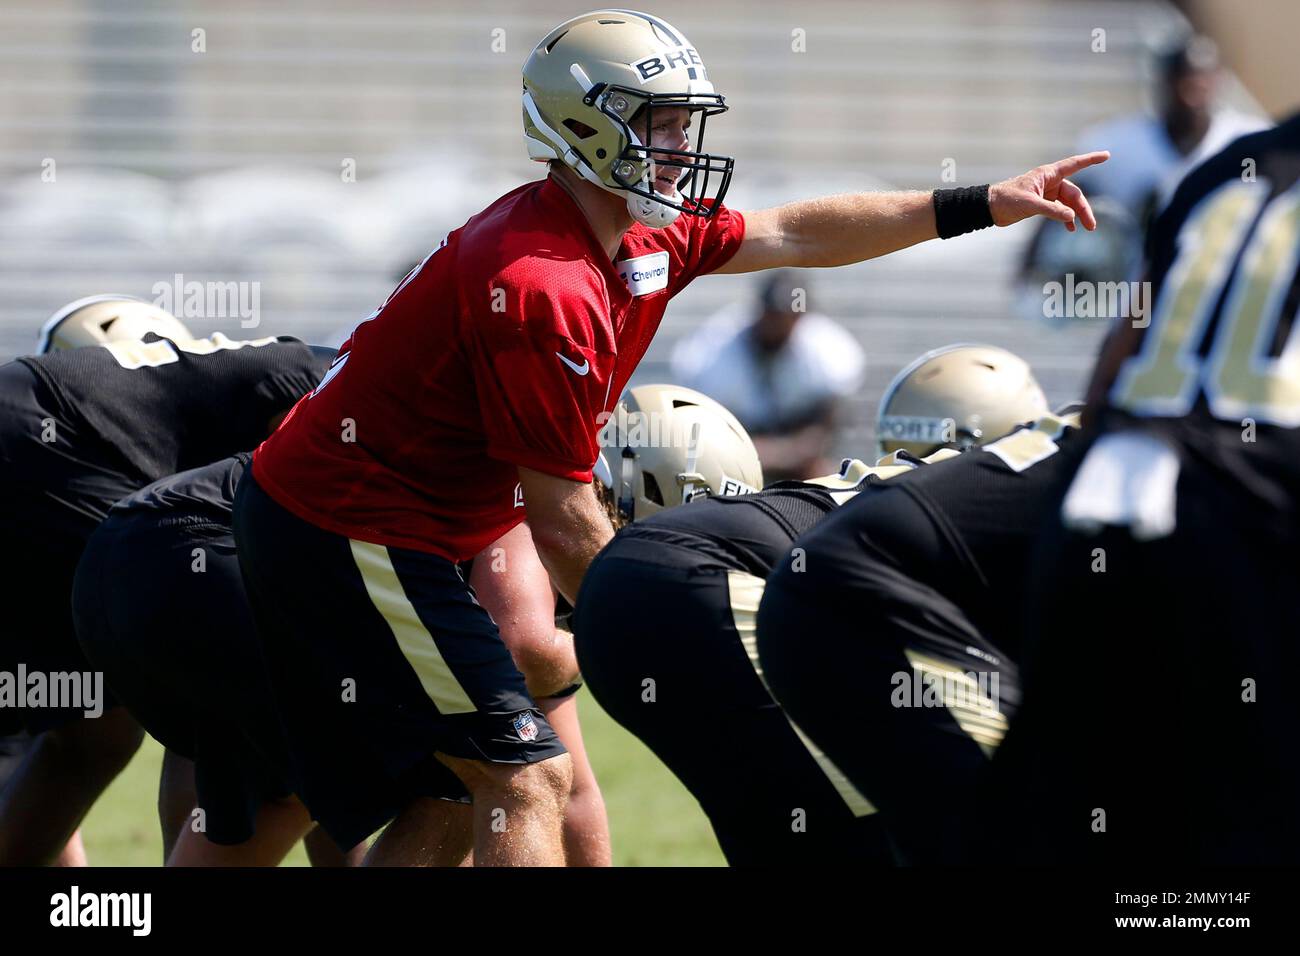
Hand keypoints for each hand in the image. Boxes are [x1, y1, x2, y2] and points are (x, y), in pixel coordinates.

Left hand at [989, 151, 1109, 231]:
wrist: (988, 208)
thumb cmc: (1006, 200)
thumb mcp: (1030, 205)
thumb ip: (1051, 210)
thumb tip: (1071, 217)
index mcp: (1047, 174)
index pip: (1074, 165)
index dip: (1091, 160)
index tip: (1107, 155)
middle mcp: (1049, 182)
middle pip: (1074, 193)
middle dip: (1083, 209)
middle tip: (1091, 226)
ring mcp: (1046, 193)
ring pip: (1068, 203)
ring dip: (1076, 215)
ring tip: (1084, 229)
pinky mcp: (1041, 203)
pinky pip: (1059, 210)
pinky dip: (1065, 218)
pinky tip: (1070, 228)